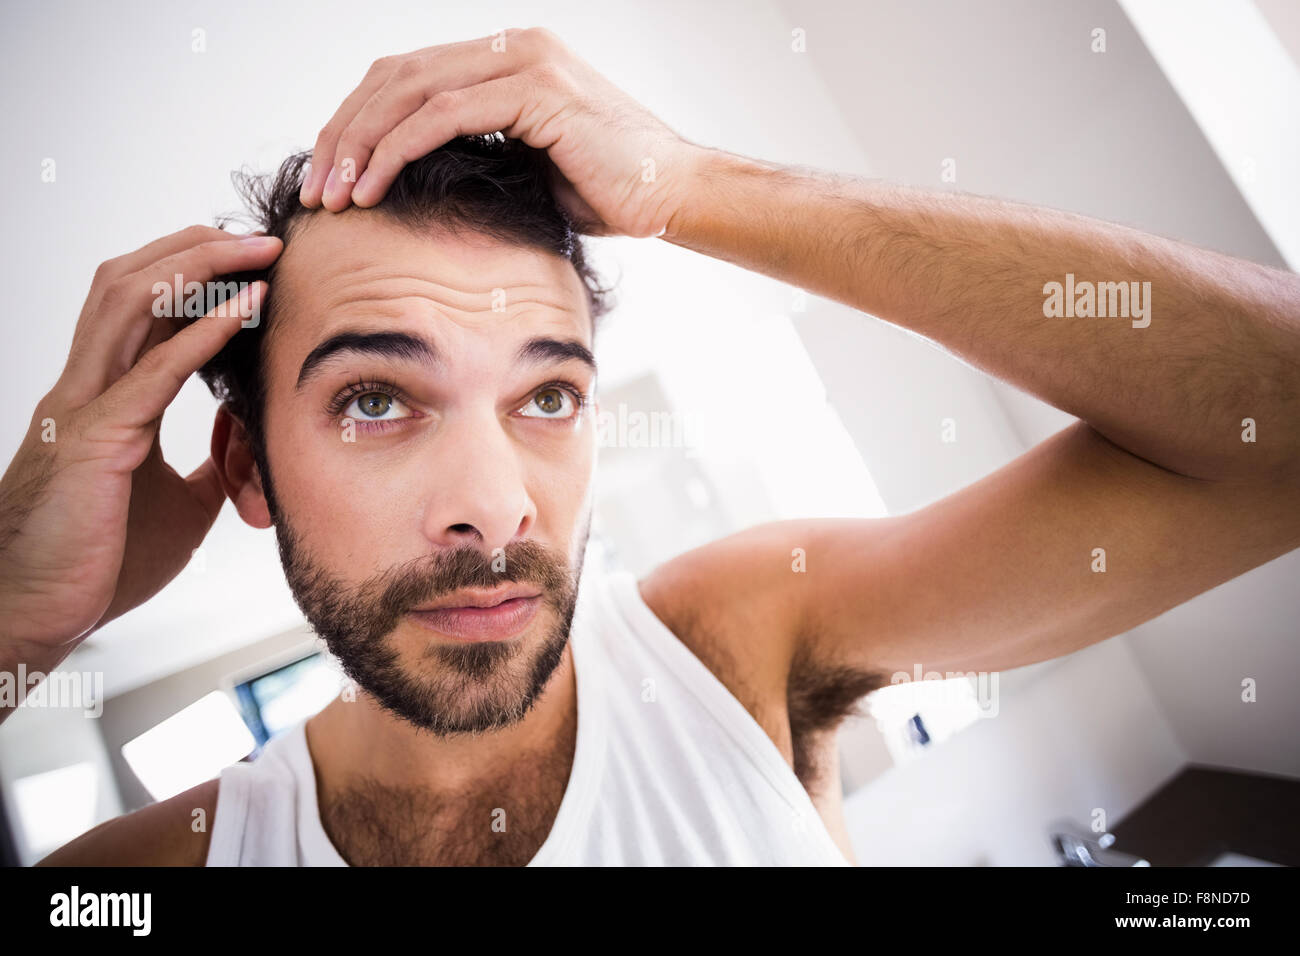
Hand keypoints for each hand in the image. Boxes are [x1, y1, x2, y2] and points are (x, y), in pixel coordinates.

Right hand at [0, 227, 281, 667]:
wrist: (35, 616)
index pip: (145, 310)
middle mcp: (85, 387)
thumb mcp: (179, 503)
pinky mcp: (92, 441)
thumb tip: (253, 442)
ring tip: (257, 254)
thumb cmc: (98, 562)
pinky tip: (243, 309)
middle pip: (131, 283)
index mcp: (103, 397)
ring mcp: (82, 407)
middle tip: (262, 239)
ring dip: (199, 268)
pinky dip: (201, 333)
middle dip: (197, 248)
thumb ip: (213, 464)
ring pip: (128, 302)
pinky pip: (152, 372)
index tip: (253, 262)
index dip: (195, 273)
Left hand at [298, 27, 704, 237]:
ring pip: (411, 92)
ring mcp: (523, 61)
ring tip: (334, 196)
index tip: (330, 173)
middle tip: (317, 188)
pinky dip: (398, 151)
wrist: (675, 193)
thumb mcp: (529, 165)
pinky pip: (444, 116)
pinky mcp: (535, 91)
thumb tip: (417, 180)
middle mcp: (509, 47)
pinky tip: (372, 188)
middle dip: (344, 133)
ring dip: (360, 146)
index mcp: (504, 59)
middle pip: (396, 77)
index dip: (358, 122)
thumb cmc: (610, 191)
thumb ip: (478, 153)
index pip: (407, 78)